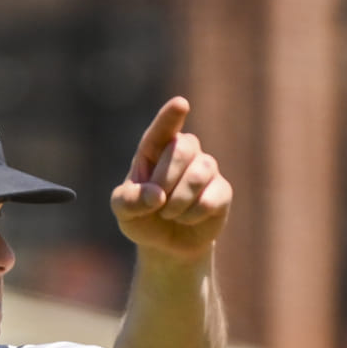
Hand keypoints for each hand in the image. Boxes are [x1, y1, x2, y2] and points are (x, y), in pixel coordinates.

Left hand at [110, 97, 230, 263]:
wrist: (165, 242)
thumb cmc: (142, 217)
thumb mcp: (124, 211)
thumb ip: (129, 201)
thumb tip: (154, 196)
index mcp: (155, 148)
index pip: (164, 127)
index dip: (171, 116)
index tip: (180, 104)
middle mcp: (184, 151)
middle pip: (182, 148)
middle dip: (165, 179)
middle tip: (157, 201)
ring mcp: (206, 169)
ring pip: (198, 175)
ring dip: (177, 202)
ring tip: (169, 214)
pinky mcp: (222, 191)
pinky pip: (210, 200)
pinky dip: (192, 215)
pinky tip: (187, 218)